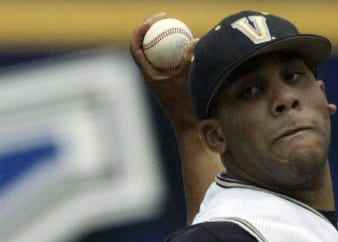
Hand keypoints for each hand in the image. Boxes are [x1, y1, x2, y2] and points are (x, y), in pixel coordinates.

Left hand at [130, 13, 200, 127]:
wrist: (187, 123)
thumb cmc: (185, 103)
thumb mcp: (187, 78)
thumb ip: (189, 58)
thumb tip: (196, 39)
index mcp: (147, 74)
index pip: (136, 47)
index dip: (140, 31)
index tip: (153, 21)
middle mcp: (149, 74)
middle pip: (144, 45)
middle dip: (150, 29)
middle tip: (164, 18)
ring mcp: (158, 77)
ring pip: (155, 52)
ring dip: (161, 38)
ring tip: (173, 26)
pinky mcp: (168, 79)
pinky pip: (168, 60)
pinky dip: (174, 50)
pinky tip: (188, 43)